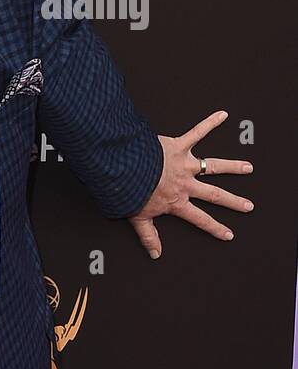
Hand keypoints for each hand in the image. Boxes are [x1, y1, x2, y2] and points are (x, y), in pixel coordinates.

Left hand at [127, 110, 253, 258]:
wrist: (120, 168)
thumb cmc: (126, 191)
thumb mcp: (137, 218)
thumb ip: (148, 235)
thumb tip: (155, 253)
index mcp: (176, 201)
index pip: (199, 219)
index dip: (215, 228)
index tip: (228, 234)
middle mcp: (185, 184)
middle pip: (214, 195)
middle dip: (233, 201)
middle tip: (248, 205)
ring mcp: (184, 164)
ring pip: (213, 166)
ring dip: (232, 167)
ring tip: (248, 168)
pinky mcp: (178, 146)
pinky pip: (196, 132)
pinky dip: (209, 123)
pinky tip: (221, 115)